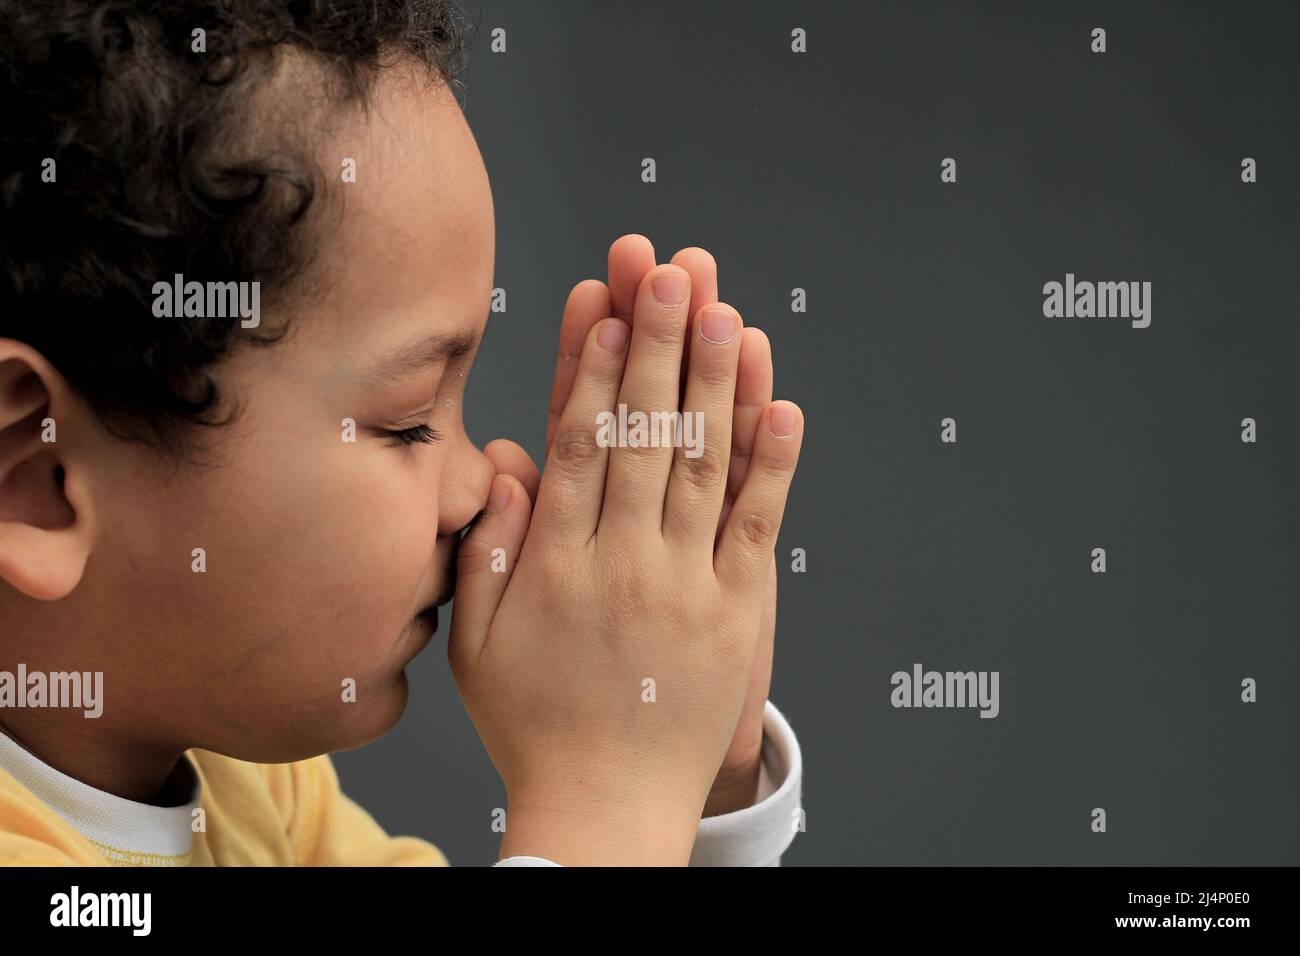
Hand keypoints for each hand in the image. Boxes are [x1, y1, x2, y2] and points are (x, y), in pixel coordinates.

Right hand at [449, 245, 801, 863]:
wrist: (609, 806)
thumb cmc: (535, 722)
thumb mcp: (479, 643)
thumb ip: (488, 551)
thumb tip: (504, 464)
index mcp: (556, 565)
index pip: (580, 446)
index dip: (595, 369)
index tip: (607, 307)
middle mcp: (625, 564)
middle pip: (646, 436)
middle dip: (660, 347)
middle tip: (673, 275)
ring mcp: (686, 585)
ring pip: (704, 465)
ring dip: (716, 384)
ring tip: (726, 314)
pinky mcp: (737, 611)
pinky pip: (758, 526)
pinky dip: (773, 465)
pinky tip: (781, 406)